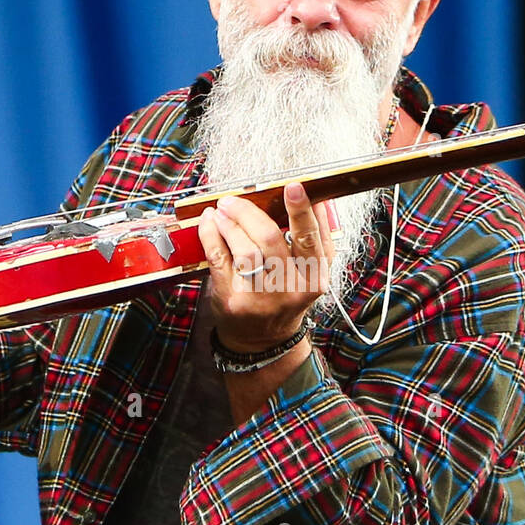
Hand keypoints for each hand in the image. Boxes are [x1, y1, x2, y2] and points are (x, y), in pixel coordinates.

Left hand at [198, 183, 337, 351]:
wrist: (262, 338)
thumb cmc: (284, 297)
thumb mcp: (309, 273)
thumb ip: (312, 240)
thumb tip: (309, 198)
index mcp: (315, 278)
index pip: (312, 238)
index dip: (303, 210)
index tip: (294, 186)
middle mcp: (291, 289)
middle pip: (271, 238)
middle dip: (249, 212)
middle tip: (235, 200)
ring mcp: (261, 297)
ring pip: (244, 248)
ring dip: (230, 222)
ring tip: (223, 210)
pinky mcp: (234, 299)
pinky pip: (219, 258)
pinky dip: (211, 234)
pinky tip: (209, 223)